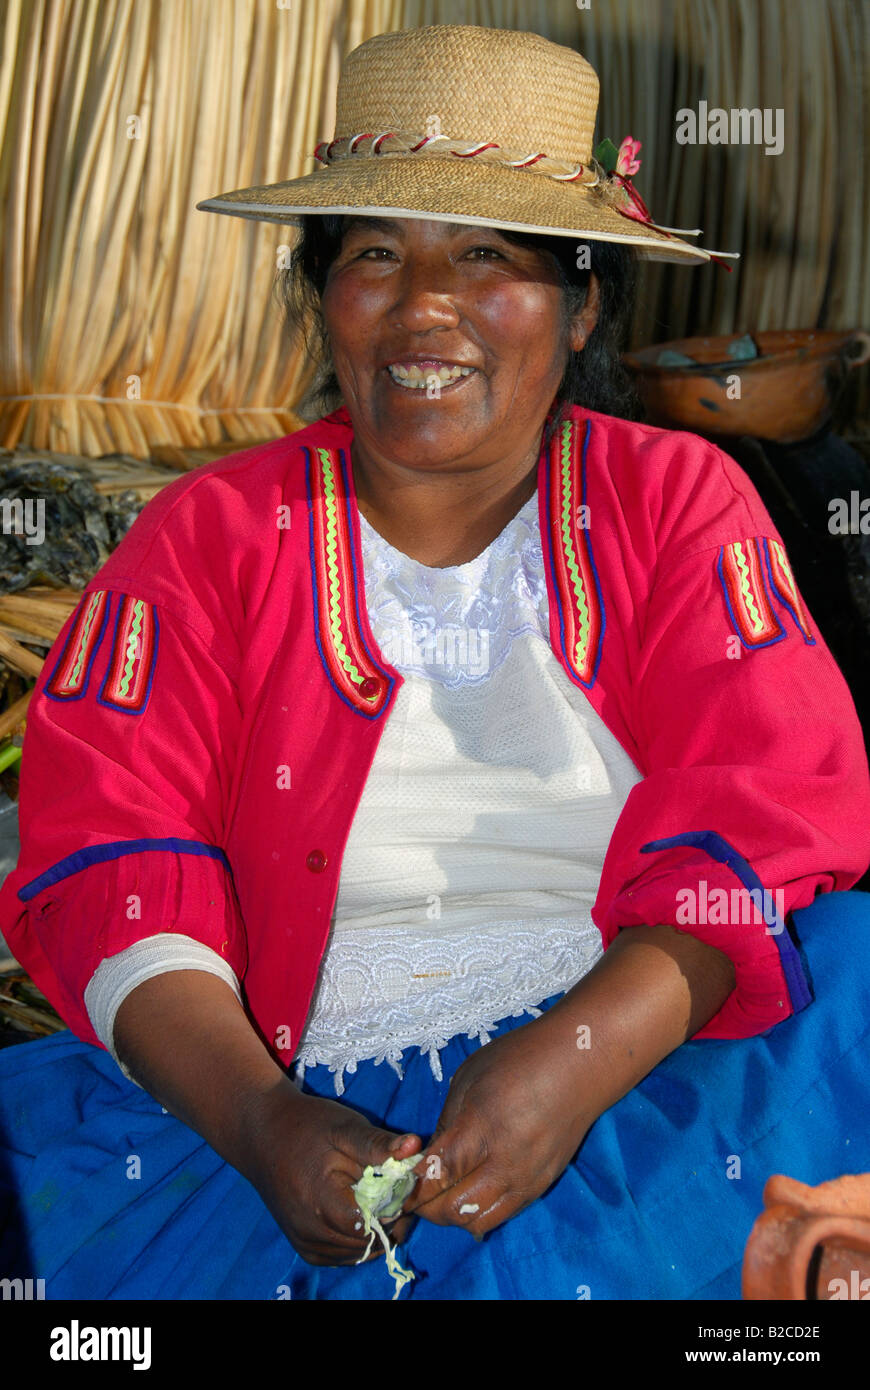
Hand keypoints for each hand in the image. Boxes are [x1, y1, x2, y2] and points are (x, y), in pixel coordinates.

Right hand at [248, 1086, 422, 1265]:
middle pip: (367, 1244)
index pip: (373, 1226)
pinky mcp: (303, 1246)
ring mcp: (305, 1241)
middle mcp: (310, 1230)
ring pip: (357, 1254)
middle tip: (393, 1191)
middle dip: (388, 1221)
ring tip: (376, 1198)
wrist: (263, 1133)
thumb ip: (378, 1144)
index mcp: (322, 1201)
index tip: (399, 1185)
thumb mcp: (344, 1127)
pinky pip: (340, 1256)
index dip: (393, 1209)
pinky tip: (359, 1212)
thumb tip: (415, 1147)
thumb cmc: (307, 1126)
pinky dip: (356, 1241)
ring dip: (374, 1233)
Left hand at [403, 1017, 589, 1238]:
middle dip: (425, 1205)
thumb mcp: (468, 1079)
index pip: (432, 1178)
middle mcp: (503, 1164)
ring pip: (477, 1222)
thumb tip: (429, 1158)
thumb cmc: (519, 1059)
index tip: (392, 1183)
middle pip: (451, 1209)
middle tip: (414, 1190)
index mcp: (479, 1130)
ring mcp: (525, 1179)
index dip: (406, 1186)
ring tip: (443, 1192)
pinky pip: (502, 1214)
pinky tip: (471, 1193)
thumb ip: (446, 1123)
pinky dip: (480, 1212)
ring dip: (453, 1213)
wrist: (580, 1064)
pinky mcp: (540, 1186)